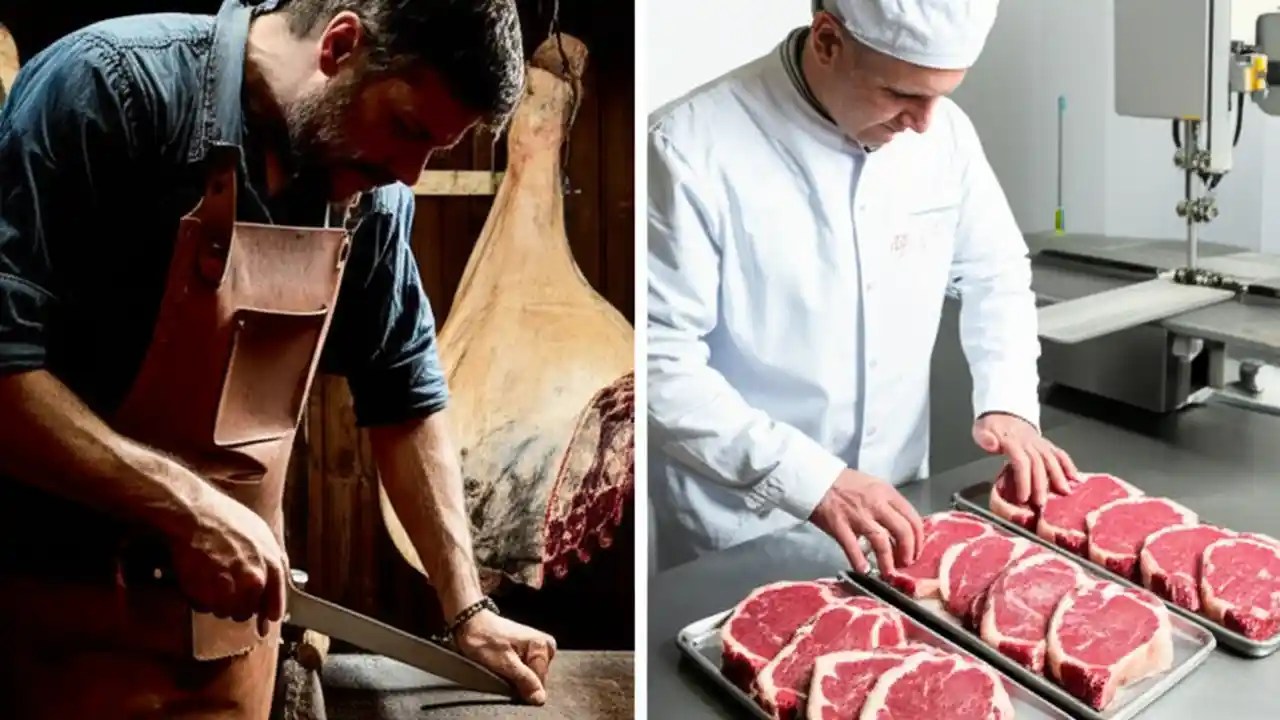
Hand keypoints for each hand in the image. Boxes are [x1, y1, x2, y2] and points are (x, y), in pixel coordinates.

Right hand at [167, 486, 288, 636]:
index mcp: (273, 566)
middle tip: (225, 587)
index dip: (267, 615)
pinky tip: (199, 578)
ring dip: (217, 602)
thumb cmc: (227, 520)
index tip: (263, 623)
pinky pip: (204, 607)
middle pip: (246, 613)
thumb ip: (272, 563)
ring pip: (224, 612)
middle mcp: (255, 581)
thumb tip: (277, 584)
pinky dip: (200, 598)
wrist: (195, 514)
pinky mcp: (205, 595)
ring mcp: (230, 590)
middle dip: (237, 605)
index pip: (275, 606)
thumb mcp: (262, 536)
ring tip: (210, 577)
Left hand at [455, 610, 556, 704]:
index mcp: (543, 646)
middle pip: (536, 680)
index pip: (539, 683)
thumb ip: (524, 680)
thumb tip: (540, 698)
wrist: (471, 622)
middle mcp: (545, 645)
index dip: (521, 686)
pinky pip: (526, 670)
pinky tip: (504, 662)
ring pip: (530, 676)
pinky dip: (514, 671)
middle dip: (519, 681)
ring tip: (501, 664)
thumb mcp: (503, 663)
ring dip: (515, 676)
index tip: (505, 676)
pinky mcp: (529, 650)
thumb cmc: (484, 639)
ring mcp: (538, 647)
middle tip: (502, 669)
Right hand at [809, 469, 924, 573]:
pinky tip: (864, 570)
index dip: (918, 539)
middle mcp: (876, 503)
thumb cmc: (844, 483)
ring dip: (888, 561)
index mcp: (886, 492)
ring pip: (881, 542)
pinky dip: (859, 562)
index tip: (916, 550)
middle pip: (902, 531)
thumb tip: (901, 527)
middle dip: (908, 552)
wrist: (815, 478)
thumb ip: (887, 503)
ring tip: (888, 572)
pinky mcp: (839, 526)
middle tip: (905, 563)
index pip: (912, 518)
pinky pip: (852, 548)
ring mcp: (857, 515)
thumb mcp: (873, 485)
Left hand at [973, 412, 1076, 505]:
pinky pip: (1060, 453)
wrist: (1002, 413)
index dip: (1024, 481)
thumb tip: (992, 445)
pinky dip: (1069, 464)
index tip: (1023, 497)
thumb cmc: (991, 426)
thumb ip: (985, 438)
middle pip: (1038, 464)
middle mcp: (1029, 442)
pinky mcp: (1046, 444)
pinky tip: (1075, 477)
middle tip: (1042, 503)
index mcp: (1012, 441)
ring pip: (1052, 459)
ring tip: (1064, 492)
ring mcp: (1039, 443)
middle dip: (1041, 485)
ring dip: (1059, 476)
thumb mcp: (980, 429)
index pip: (1021, 462)